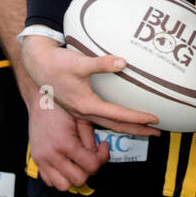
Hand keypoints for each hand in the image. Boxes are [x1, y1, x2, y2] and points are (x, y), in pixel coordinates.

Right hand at [21, 35, 160, 135]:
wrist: (37, 65)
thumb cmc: (57, 64)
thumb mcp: (79, 62)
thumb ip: (101, 63)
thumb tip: (123, 63)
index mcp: (86, 105)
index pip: (117, 115)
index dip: (137, 118)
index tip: (155, 119)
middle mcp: (84, 112)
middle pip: (115, 126)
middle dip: (137, 131)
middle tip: (158, 133)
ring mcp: (80, 112)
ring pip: (108, 126)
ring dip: (127, 129)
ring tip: (145, 130)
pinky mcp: (78, 108)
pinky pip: (100, 122)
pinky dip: (114, 124)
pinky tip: (122, 122)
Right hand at [28, 96, 108, 191]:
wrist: (40, 97)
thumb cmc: (60, 105)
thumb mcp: (81, 119)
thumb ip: (91, 140)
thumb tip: (99, 154)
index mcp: (65, 144)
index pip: (91, 166)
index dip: (102, 158)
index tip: (103, 147)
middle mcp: (51, 155)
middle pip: (79, 179)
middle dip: (89, 169)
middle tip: (93, 155)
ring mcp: (42, 160)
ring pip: (64, 186)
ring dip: (74, 177)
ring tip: (79, 162)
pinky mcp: (36, 160)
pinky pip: (50, 181)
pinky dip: (61, 177)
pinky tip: (67, 164)